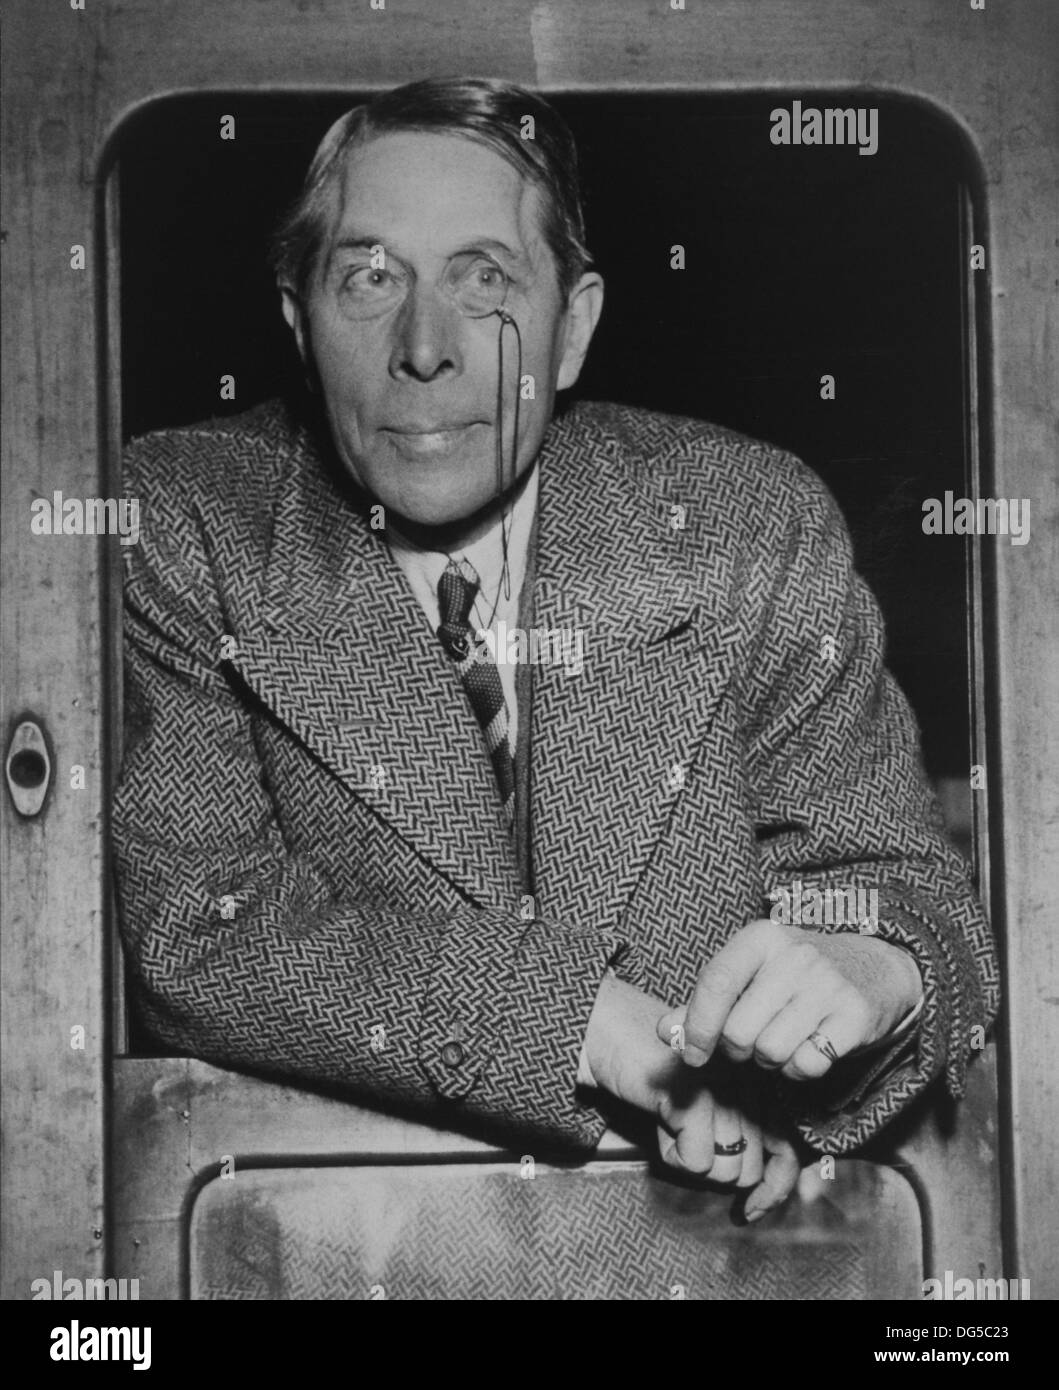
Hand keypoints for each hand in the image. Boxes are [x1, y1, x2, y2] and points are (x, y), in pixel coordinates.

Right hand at [580, 972, 799, 1218]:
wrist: (611, 1031)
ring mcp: (725, 1086)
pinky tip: (660, 1121)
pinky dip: (671, 1154)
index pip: (789, 1154)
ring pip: (724, 1173)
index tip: (750, 1210)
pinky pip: (696, 1164)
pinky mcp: (695, 1096)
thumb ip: (742, 1138)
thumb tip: (761, 1202)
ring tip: (671, 1122)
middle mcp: (752, 1081)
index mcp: (761, 1083)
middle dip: (713, 1167)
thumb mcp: (711, 1107)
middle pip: (750, 1172)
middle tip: (684, 1132)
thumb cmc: (659, 1078)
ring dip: (689, 1160)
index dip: (773, 1190)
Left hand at [655, 918, 922, 1079]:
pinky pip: (808, 1064)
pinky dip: (801, 1069)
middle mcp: (796, 955)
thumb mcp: (752, 974)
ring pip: (771, 1052)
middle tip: (753, 1040)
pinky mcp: (855, 1016)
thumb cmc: (797, 975)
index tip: (692, 1054)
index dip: (696, 1026)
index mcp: (761, 937)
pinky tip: (809, 1048)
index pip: (715, 983)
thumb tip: (663, 1031)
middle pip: (739, 1031)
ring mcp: (828, 984)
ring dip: (770, 1060)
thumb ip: (705, 1003)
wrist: (876, 968)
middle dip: (738, 1049)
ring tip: (782, 1039)